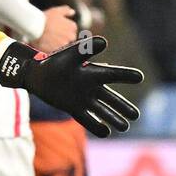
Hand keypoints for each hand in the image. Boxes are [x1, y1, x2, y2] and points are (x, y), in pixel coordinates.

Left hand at [0, 34, 142, 137]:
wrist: (35, 75)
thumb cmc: (52, 62)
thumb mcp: (69, 55)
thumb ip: (85, 49)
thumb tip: (104, 42)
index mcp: (92, 73)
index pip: (113, 75)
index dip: (126, 76)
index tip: (140, 77)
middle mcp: (90, 86)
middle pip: (111, 98)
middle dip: (123, 106)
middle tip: (136, 115)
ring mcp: (82, 98)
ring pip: (102, 110)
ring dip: (114, 118)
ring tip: (126, 127)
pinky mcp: (73, 107)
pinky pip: (87, 119)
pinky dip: (96, 126)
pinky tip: (106, 133)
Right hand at [36, 4, 77, 52]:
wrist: (34, 27)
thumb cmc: (45, 19)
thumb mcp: (57, 11)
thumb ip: (66, 11)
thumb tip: (72, 12)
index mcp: (72, 27)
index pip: (73, 30)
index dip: (65, 28)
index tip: (59, 28)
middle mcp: (70, 37)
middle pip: (69, 38)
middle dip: (63, 37)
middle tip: (53, 33)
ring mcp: (63, 45)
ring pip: (62, 45)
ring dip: (57, 43)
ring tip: (48, 38)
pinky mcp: (55, 51)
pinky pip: (54, 51)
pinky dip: (51, 48)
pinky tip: (46, 43)